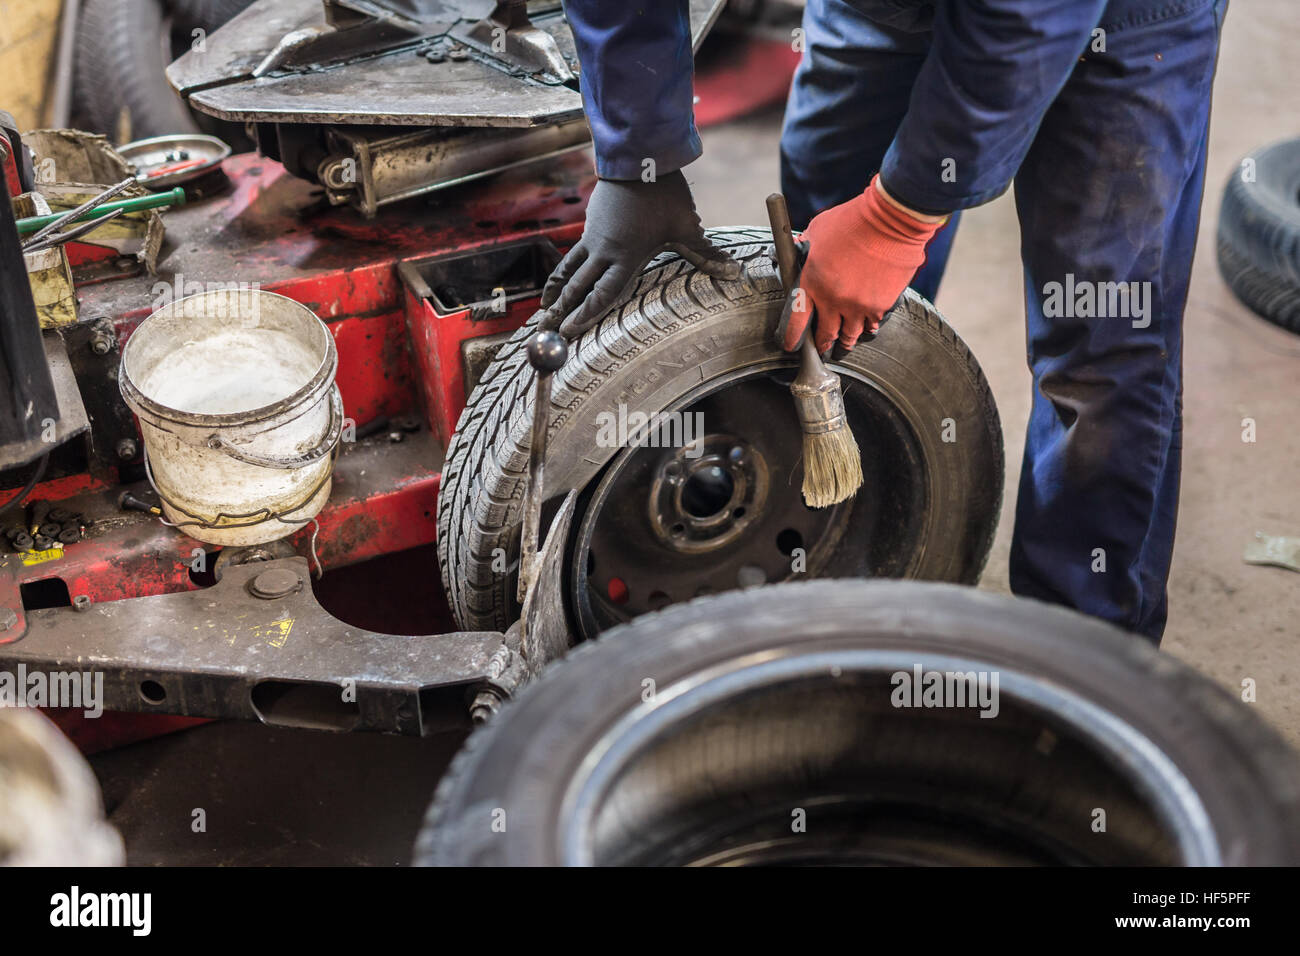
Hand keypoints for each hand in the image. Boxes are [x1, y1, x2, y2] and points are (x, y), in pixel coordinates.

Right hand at [536, 171, 740, 337]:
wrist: (639, 156)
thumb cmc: (664, 193)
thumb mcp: (687, 226)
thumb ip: (705, 252)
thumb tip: (733, 271)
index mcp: (626, 256)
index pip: (602, 293)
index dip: (586, 314)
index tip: (571, 331)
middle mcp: (604, 250)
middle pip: (578, 286)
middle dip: (562, 311)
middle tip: (547, 330)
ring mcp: (593, 236)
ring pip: (568, 270)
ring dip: (555, 292)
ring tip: (544, 310)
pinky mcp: (590, 224)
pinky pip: (573, 254)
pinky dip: (563, 271)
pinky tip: (559, 280)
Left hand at [781, 175, 946, 354]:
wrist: (891, 220)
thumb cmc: (853, 220)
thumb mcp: (818, 230)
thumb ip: (805, 246)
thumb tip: (798, 248)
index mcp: (812, 283)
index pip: (797, 321)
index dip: (792, 337)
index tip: (791, 345)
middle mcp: (834, 300)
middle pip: (826, 335)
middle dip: (823, 344)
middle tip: (822, 349)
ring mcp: (859, 306)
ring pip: (851, 335)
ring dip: (846, 340)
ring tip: (844, 344)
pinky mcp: (881, 305)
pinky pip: (873, 325)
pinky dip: (869, 327)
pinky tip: (867, 327)